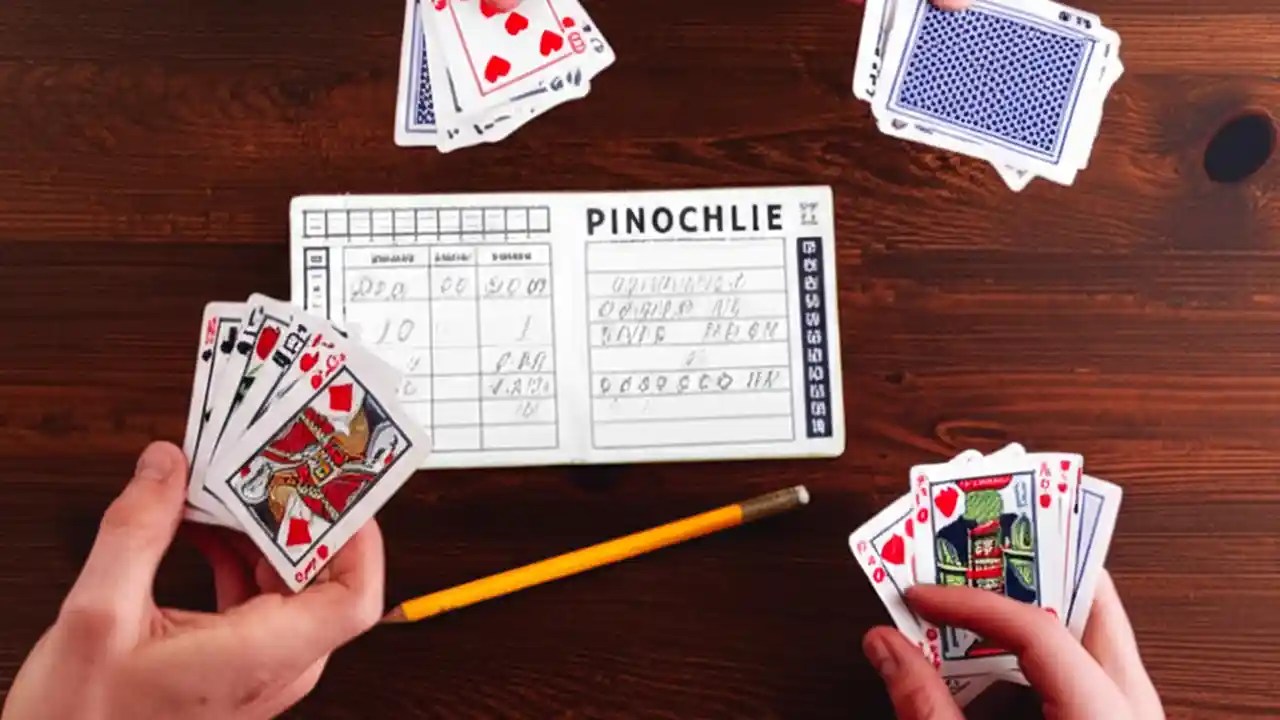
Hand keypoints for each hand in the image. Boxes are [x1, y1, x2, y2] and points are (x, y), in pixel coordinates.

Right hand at [2, 442, 384, 719]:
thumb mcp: (98, 617)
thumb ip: (137, 532)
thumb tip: (166, 467)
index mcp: (263, 657)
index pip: (355, 595)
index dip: (359, 537)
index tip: (335, 485)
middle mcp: (276, 666)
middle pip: (325, 578)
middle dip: (303, 515)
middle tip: (280, 463)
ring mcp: (260, 668)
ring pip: (291, 584)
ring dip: (266, 531)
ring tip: (233, 486)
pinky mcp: (237, 666)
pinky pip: (260, 598)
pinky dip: (241, 556)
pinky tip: (204, 527)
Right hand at [862, 571, 1163, 718]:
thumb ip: (924, 707)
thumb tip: (885, 647)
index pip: (1038, 628)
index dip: (970, 602)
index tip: (919, 594)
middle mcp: (1137, 719)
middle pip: (1097, 610)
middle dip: (1031, 571)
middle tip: (972, 551)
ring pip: (1100, 641)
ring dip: (1038, 610)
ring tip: (980, 595)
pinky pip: (1094, 677)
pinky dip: (1046, 656)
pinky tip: (1002, 662)